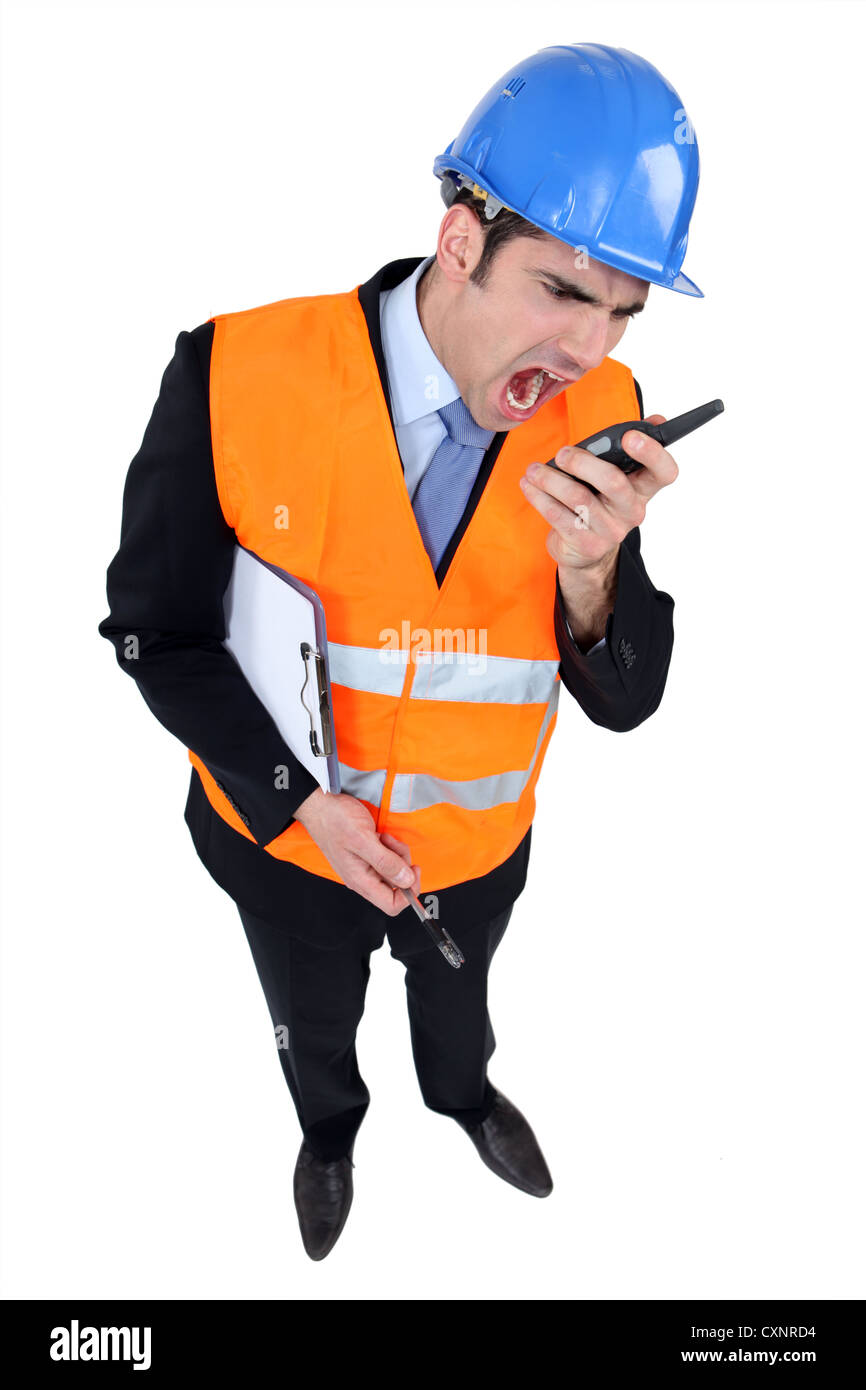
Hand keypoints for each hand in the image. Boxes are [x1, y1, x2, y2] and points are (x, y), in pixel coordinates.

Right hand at [294, 788, 420, 915]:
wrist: (320, 806)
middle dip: (402, 865)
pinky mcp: (367, 857)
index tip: (413, 870)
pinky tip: (379, 836)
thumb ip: (386, 863)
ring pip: (394, 870)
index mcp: (361, 881)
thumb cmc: (335, 820)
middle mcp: (363, 879)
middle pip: (396, 886)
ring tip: (382, 838)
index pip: (392, 905)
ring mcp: (365, 868)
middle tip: (392, 845)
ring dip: (396, 852)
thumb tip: (407, 881)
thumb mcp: (363, 839)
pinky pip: (388, 859)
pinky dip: (390, 847)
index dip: (408, 892)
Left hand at [519, 415, 678, 573]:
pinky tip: (528, 485)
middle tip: (561, 453)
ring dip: (550, 479)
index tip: (629, 436)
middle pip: (613, 482)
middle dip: (583, 462)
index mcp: (644, 489)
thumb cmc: (600, 503)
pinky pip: (558, 515)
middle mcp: (632, 511)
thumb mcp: (618, 478)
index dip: (652, 453)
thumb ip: (630, 449)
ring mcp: (610, 530)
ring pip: (578, 498)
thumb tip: (656, 419)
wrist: (587, 552)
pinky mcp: (586, 544)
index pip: (664, 472)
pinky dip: (539, 497)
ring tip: (533, 470)